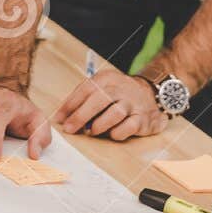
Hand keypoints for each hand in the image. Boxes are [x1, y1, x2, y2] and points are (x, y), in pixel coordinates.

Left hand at [52, 67, 167, 141]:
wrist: (152, 94)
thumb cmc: (119, 94)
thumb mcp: (103, 87)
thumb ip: (84, 99)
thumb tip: (62, 117)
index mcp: (107, 79)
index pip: (85, 89)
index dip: (70, 105)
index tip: (59, 119)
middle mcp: (120, 88)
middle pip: (98, 100)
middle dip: (80, 116)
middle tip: (70, 129)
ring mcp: (133, 103)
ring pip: (114, 113)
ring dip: (99, 125)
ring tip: (93, 131)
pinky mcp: (143, 118)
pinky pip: (127, 127)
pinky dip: (116, 133)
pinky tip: (112, 133)